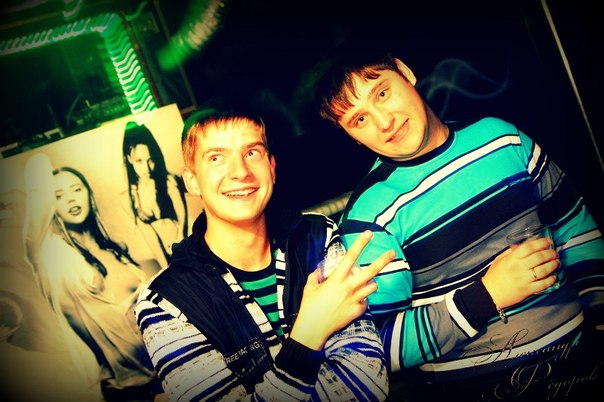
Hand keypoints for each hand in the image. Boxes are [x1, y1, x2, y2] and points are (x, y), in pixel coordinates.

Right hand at [289, 230, 394, 349]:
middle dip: (383, 260)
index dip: (360, 244)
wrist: (313, 329)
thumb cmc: (309, 307)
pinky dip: (363, 299)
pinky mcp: (358, 311)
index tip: (368, 234)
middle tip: (392, 252)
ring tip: (363, 282)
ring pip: (372, 285)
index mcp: (336, 279)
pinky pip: (366, 301)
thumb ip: (315, 277)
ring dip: (370, 281)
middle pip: (371, 271)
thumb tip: (318, 272)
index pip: (350, 257)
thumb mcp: (310, 288)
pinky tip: (353, 301)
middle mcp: (348, 287)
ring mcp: (355, 299)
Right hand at [482, 238, 558, 307]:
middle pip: (539, 257)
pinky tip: (554, 277)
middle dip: (550, 253)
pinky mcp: (527, 290)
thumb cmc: (494, 275)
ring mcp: (524, 279)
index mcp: (511, 259)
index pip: (529, 247)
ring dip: (553, 265)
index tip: (548, 242)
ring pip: (543, 270)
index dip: (541, 243)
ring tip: (557, 263)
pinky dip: (551, 280)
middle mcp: (519, 267)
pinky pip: (543, 284)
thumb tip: (522, 245)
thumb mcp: (499, 260)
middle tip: (555, 253)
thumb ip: (510, 252)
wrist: (490, 294)